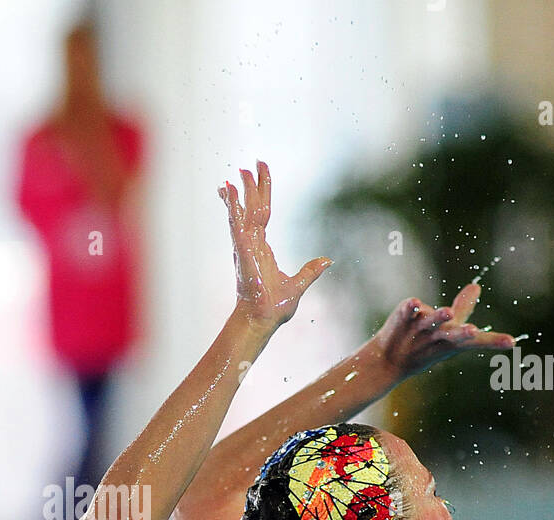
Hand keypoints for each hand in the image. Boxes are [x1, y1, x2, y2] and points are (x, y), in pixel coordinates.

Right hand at [221, 161, 330, 328]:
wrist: (263, 320)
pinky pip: (237, 227)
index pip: (262, 213)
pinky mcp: (242, 253)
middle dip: (250, 186)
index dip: (262, 192)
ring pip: (241, 214)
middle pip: (251, 208)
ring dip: (237, 195)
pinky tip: (227, 194)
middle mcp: (251, 244)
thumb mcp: (298, 285)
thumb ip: (310, 271)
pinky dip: (232, 210)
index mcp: (261, 248)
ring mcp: (245, 248)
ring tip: (233, 177)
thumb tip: (327, 261)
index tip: (259, 171)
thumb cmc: (274, 307)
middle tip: (247, 165)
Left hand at [373, 282, 515, 379]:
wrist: (389, 359)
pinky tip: (413, 302)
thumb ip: (463, 307)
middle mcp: (438, 334)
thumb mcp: (447, 327)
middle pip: (453, 333)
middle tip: (473, 331)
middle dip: (462, 332)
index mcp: (453, 339)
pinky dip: (410, 307)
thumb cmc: (426, 344)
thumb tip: (476, 286)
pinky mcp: (403, 317)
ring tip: (447, 312)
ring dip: (439, 317)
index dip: (493, 341)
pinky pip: (407, 311)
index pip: (475, 340)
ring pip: (431, 321)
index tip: (511, 342)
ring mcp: (420, 326)